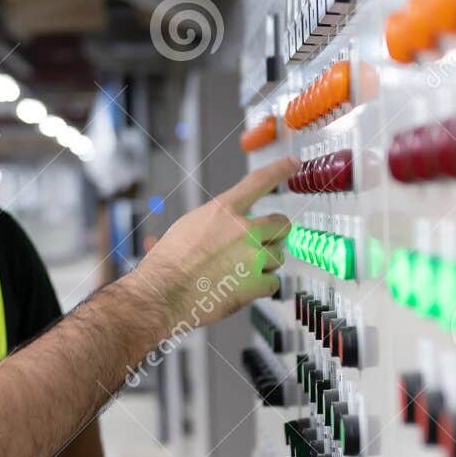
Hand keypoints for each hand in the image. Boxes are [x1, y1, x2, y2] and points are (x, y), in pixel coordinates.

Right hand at [129, 157, 294, 336]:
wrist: (163, 293)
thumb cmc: (167, 263)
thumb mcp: (184, 228)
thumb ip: (208, 224)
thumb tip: (198, 231)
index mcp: (224, 211)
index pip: (259, 182)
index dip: (279, 170)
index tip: (293, 163)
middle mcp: (243, 230)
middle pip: (281, 223)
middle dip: (275, 233)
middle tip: (263, 242)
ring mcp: (253, 257)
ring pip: (278, 256)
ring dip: (265, 264)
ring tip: (241, 271)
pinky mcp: (256, 284)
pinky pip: (273, 283)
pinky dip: (262, 287)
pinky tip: (243, 287)